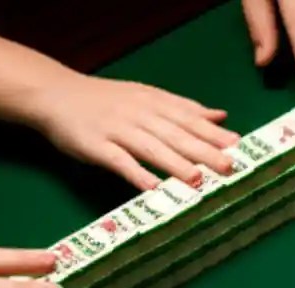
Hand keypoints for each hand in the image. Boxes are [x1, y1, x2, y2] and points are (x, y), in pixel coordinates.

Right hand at [26, 71, 240, 190]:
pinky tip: (151, 187)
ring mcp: (117, 129)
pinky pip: (118, 161)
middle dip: (204, 151)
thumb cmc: (106, 100)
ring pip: (151, 147)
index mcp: (154, 102)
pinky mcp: (95, 146)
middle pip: (176, 134)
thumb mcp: (146, 97)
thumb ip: (183, 108)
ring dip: (174, 163)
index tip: (240, 146)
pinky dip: (135, 173)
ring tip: (197, 179)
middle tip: (229, 166)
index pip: (190, 118)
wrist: (54, 94)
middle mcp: (139, 114)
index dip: (214, 133)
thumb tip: (221, 116)